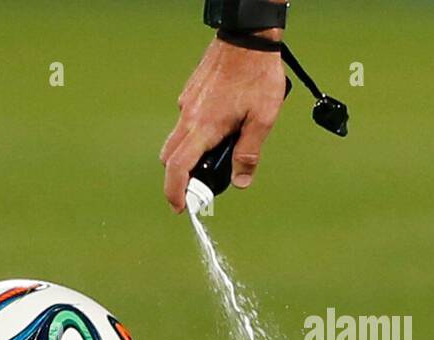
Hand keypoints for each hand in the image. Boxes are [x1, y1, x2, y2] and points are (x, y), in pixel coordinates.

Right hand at [160, 36, 286, 211]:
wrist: (247, 39)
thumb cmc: (258, 77)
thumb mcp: (263, 120)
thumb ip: (249, 154)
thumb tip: (240, 182)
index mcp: (203, 128)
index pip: (178, 167)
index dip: (174, 191)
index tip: (180, 207)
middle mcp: (189, 116)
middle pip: (171, 157)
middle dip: (180, 177)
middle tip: (201, 189)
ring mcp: (187, 103)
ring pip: (178, 139)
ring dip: (190, 155)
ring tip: (219, 157)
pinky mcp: (192, 93)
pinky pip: (187, 122)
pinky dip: (197, 135)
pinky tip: (223, 129)